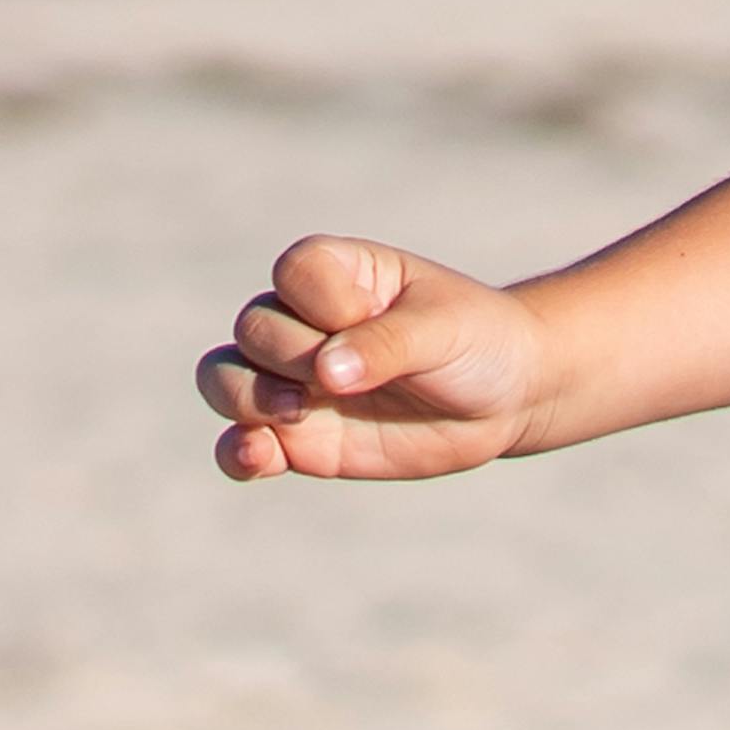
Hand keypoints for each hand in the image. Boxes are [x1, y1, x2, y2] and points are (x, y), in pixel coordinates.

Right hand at [195, 238, 548, 481]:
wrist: (505, 397)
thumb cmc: (476, 341)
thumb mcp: (444, 331)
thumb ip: (386, 344)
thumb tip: (325, 374)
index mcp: (339, 274)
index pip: (294, 272)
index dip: (321, 299)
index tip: (369, 314)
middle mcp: (304, 322)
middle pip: (253, 328)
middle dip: (290, 355)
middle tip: (344, 378)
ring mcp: (295, 381)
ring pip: (224, 380)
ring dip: (247, 398)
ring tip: (298, 413)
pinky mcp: (300, 438)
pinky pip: (242, 446)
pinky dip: (238, 453)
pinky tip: (259, 457)